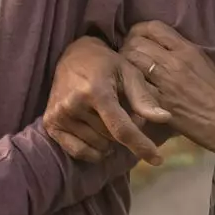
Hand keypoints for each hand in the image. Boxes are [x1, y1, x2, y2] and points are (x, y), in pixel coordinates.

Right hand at [43, 36, 170, 164]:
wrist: (73, 55)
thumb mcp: (129, 73)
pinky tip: (95, 133)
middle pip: (111, 139)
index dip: (141, 146)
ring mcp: (59, 115)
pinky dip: (92, 150)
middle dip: (123, 131)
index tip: (157, 160)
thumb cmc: (106, 64)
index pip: (121, 128)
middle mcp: (73, 104)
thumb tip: (165, 118)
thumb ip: (144, 98)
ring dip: (108, 139)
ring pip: (97, 146)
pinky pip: (78, 152)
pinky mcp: (50, 123)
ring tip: (105, 116)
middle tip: (121, 112)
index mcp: (96, 91)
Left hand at [122, 20, 214, 159]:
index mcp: (188, 50)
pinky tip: (130, 90)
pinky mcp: (158, 103)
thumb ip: (209, 57)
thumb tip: (204, 55)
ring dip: (125, 65)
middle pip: (136, 42)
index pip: (154, 27)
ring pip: (131, 62)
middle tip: (128, 56)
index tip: (138, 38)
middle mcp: (173, 62)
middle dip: (128, 47)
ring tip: (126, 72)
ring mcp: (164, 82)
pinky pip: (134, 87)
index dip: (140, 30)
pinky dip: (129, 86)